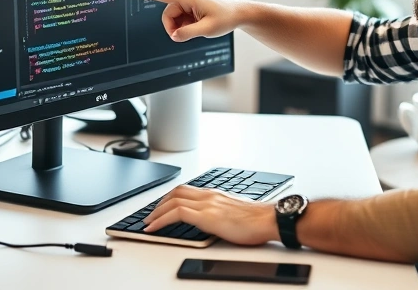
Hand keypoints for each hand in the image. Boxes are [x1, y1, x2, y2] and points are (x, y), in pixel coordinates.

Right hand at [122, 0, 238, 41]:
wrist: (237, 14)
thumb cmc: (225, 18)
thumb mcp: (207, 29)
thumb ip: (188, 34)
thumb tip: (173, 36)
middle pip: (166, 15)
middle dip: (173, 28)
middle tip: (187, 35)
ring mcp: (187, 2)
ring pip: (172, 19)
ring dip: (180, 28)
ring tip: (197, 29)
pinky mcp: (189, 8)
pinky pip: (179, 20)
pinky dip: (185, 27)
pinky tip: (197, 27)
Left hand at [143, 185, 278, 245]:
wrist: (269, 219)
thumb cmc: (258, 219)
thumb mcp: (234, 212)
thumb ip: (220, 212)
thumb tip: (213, 221)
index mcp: (215, 194)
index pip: (186, 190)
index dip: (169, 198)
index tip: (161, 207)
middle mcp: (209, 195)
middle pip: (176, 192)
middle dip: (159, 203)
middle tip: (150, 215)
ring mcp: (207, 204)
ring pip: (172, 200)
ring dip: (156, 211)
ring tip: (147, 222)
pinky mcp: (207, 216)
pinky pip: (176, 214)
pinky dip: (161, 220)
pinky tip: (153, 228)